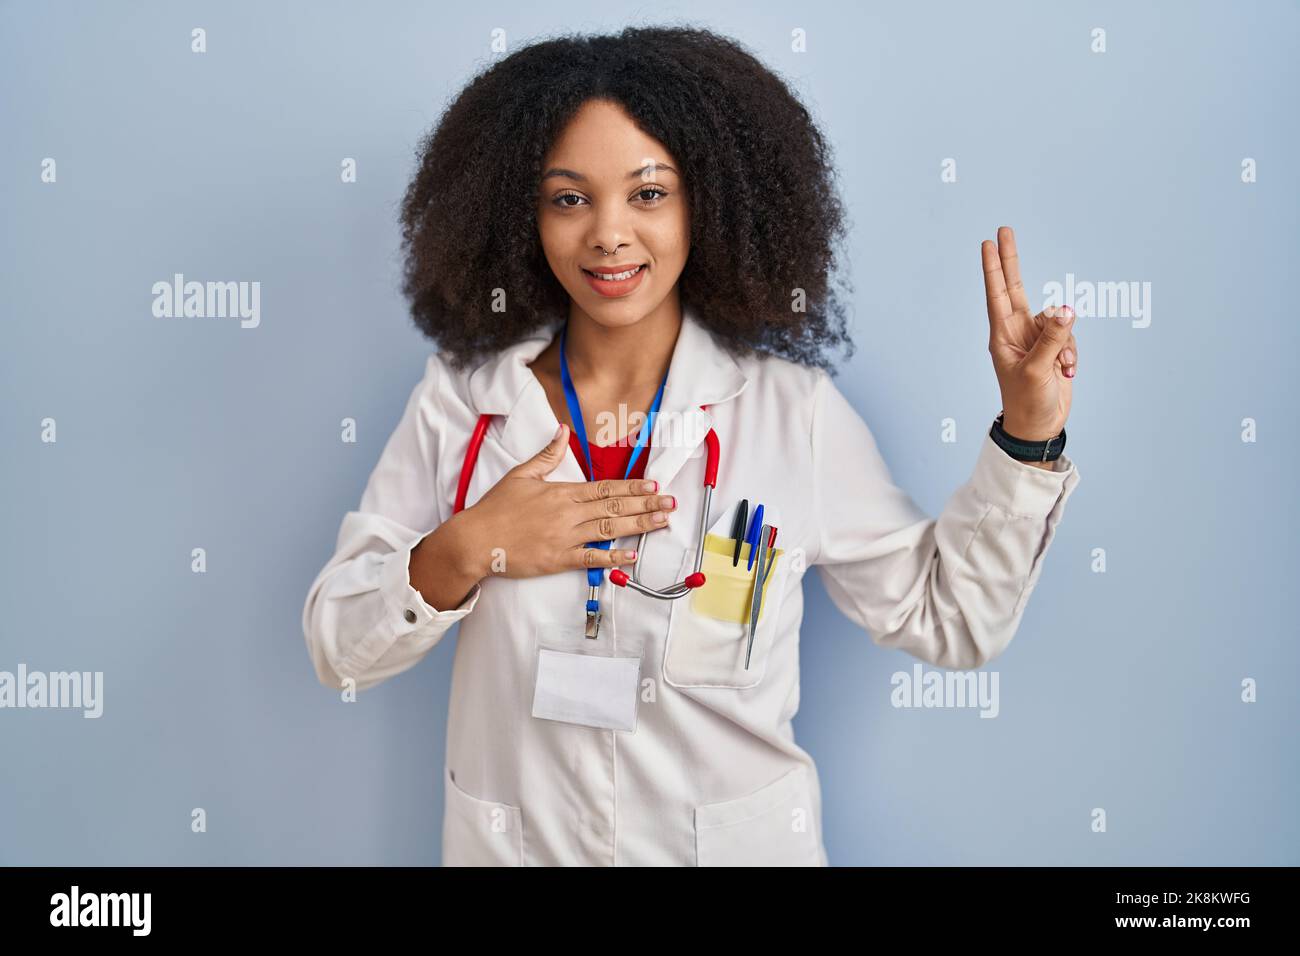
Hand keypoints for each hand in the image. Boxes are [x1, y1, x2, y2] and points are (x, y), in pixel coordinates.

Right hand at [451, 423, 677, 579]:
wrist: (475, 540)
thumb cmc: (495, 509)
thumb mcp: (520, 475)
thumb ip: (547, 454)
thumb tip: (563, 431)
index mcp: (561, 492)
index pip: (604, 487)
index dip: (631, 486)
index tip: (653, 484)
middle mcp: (568, 514)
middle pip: (614, 507)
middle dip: (646, 504)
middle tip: (670, 502)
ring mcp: (565, 537)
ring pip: (609, 530)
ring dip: (639, 526)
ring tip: (662, 521)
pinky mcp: (559, 559)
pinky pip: (592, 559)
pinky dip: (614, 557)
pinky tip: (633, 554)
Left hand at [981, 226, 1076, 440]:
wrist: (1039, 426)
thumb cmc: (1027, 401)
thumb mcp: (1038, 370)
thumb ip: (1052, 338)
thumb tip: (1065, 308)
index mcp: (1002, 335)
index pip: (997, 293)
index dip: (994, 267)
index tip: (989, 242)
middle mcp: (1017, 332)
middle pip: (1017, 288)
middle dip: (1012, 260)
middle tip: (1004, 230)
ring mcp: (1036, 339)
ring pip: (1057, 319)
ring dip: (1065, 341)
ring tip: (1062, 367)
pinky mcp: (1054, 348)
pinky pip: (1069, 336)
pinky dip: (1072, 352)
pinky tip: (1067, 373)